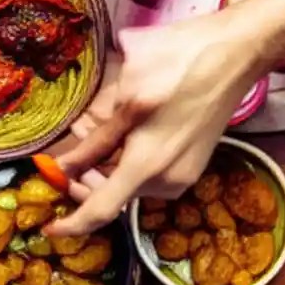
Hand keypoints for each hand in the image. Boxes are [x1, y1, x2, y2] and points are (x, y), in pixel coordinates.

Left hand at [47, 11, 270, 235]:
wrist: (233, 55)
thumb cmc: (177, 66)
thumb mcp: (126, 100)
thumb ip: (95, 142)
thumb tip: (66, 167)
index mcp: (146, 166)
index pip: (100, 211)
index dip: (72, 224)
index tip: (50, 228)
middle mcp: (166, 181)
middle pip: (114, 197)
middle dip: (85, 183)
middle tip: (63, 163)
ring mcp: (183, 176)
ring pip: (131, 186)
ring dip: (106, 170)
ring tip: (89, 140)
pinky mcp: (192, 166)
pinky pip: (149, 176)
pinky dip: (128, 165)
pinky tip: (119, 140)